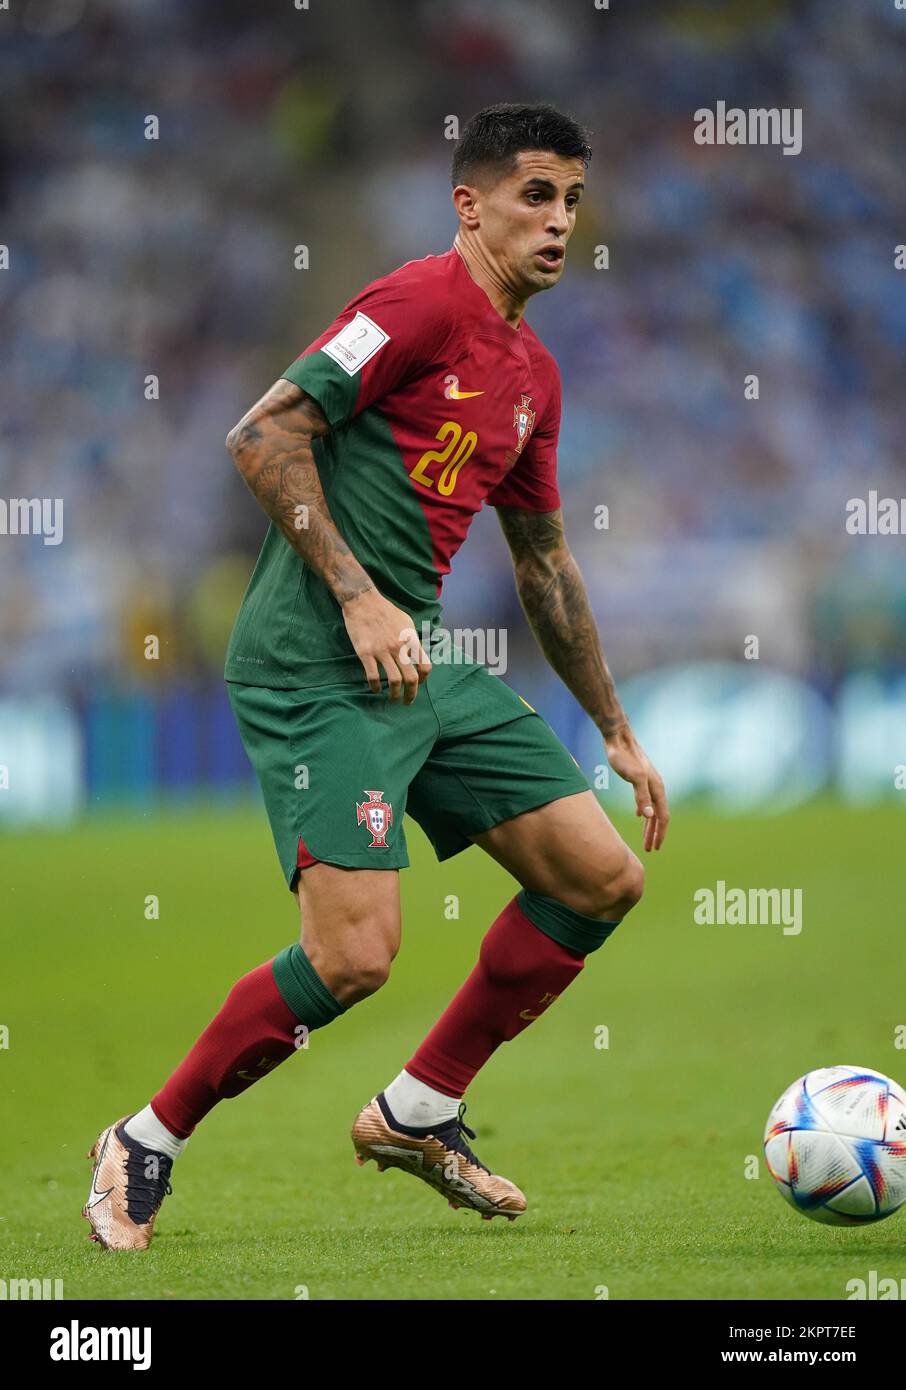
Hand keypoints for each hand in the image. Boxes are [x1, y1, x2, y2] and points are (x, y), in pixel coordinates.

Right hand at [341, 589, 431, 703]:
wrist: (363, 601)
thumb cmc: (386, 611)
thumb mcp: (406, 622)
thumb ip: (412, 640)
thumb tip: (417, 656)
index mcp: (410, 640)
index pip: (425, 666)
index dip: (424, 679)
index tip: (419, 683)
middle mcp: (399, 647)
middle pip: (411, 678)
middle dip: (411, 694)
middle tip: (408, 702)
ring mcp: (382, 651)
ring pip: (394, 681)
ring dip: (395, 695)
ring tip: (393, 699)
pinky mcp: (365, 653)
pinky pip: (373, 676)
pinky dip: (375, 687)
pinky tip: (376, 690)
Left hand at [603, 723, 669, 850]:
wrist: (618, 738)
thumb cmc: (624, 757)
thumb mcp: (634, 778)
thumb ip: (641, 797)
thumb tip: (649, 817)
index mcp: (657, 788)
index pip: (662, 816)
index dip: (660, 833)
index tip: (655, 848)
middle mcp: (656, 787)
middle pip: (659, 815)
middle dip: (655, 834)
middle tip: (649, 849)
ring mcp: (648, 783)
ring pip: (652, 809)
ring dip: (649, 825)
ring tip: (645, 839)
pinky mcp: (639, 780)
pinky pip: (646, 801)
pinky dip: (644, 812)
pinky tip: (639, 816)